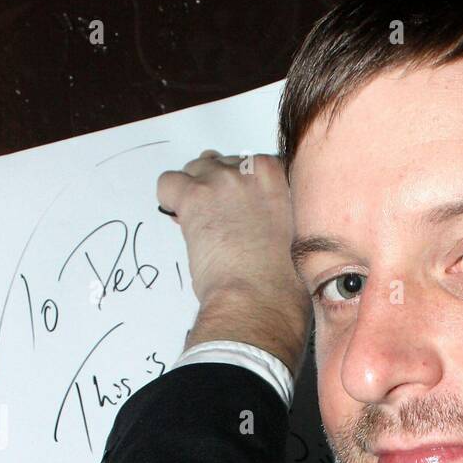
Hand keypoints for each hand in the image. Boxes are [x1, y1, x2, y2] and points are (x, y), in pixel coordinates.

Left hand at [156, 151, 311, 375]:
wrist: (260, 299)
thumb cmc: (284, 282)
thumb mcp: (294, 235)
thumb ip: (278, 215)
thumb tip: (260, 220)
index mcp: (282, 178)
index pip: (254, 165)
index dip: (242, 190)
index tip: (241, 211)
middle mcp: (252, 170)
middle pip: (222, 164)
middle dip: (218, 189)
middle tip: (219, 222)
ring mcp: (222, 180)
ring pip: (195, 169)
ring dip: (194, 191)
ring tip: (200, 224)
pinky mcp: (194, 196)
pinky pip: (168, 183)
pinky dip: (170, 200)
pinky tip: (181, 222)